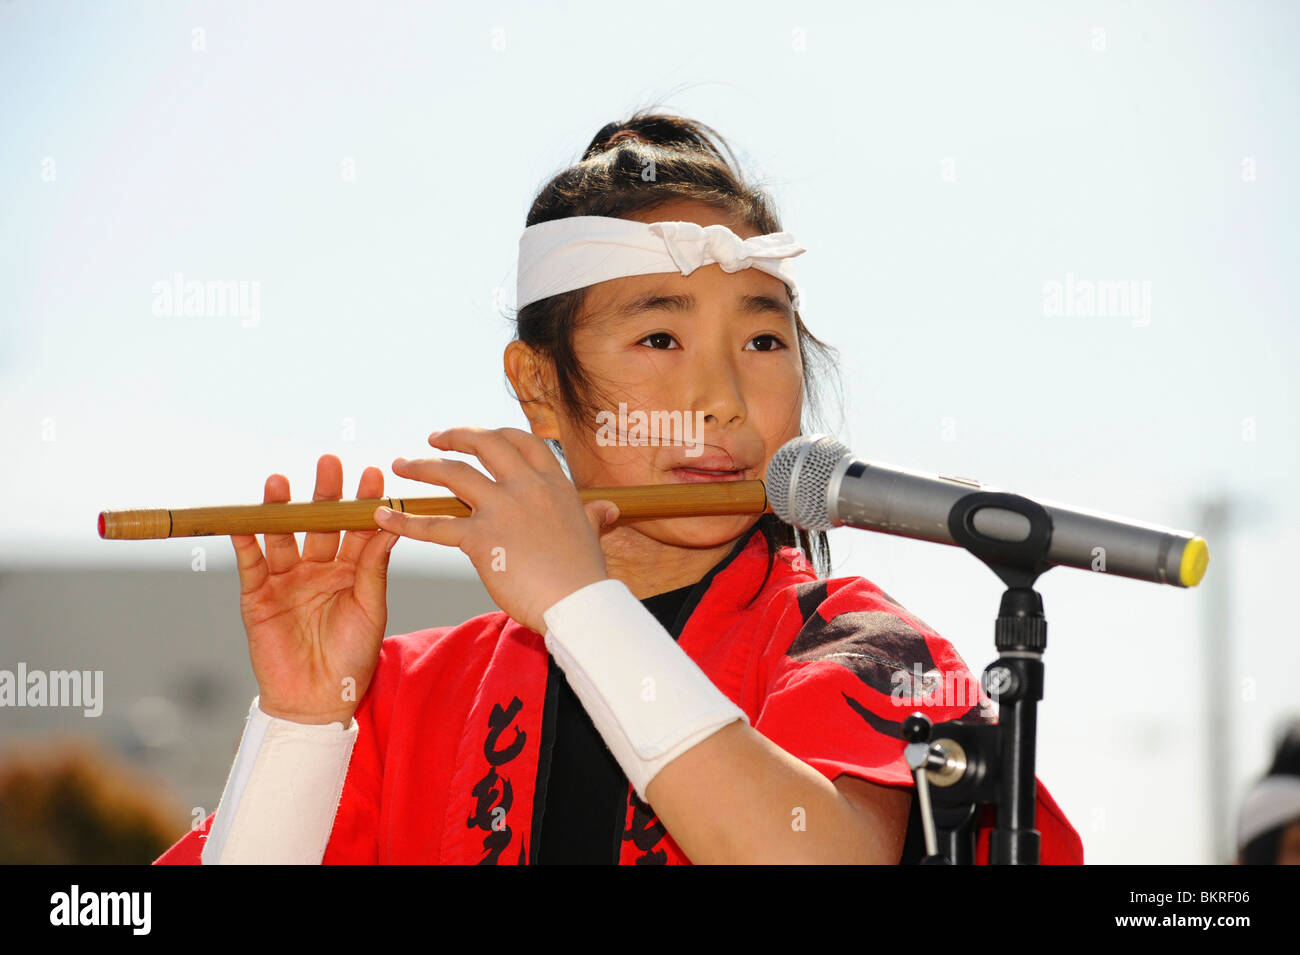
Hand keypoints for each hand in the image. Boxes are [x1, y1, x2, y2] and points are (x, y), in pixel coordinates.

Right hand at [231, 454, 400, 724]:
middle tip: (329, 463)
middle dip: (324, 495)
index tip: (372, 473)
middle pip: (320, 524)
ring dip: (280, 510)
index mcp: (352, 569)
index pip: (358, 527)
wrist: (319, 700)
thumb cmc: (354, 657)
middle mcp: (319, 568)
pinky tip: (245, 523)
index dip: (363, 502)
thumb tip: (392, 523)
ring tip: (280, 482)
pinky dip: (246, 543)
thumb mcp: (371, 608)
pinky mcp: (257, 596)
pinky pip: (251, 564)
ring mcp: (286, 580)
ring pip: (282, 537)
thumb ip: (374, 566)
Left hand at [373, 427, 614, 634]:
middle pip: (486, 444)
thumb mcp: (591, 534)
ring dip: (422, 467)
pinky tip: (383, 518)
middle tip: (433, 438)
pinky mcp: (481, 538)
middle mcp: (528, 487)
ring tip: (400, 466)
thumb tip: (605, 509)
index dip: (496, 434)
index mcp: (554, 483)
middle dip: (456, 436)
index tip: (478, 436)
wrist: (580, 604)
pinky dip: (404, 521)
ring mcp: (503, 509)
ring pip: (454, 474)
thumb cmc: (585, 577)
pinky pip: (435, 525)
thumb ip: (592, 516)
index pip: (522, 441)